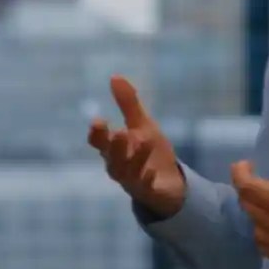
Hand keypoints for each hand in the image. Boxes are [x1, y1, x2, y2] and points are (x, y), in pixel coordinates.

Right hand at [87, 75, 185, 217]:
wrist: (171, 182)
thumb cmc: (150, 152)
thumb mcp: (142, 124)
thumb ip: (128, 103)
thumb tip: (114, 76)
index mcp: (114, 149)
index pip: (99, 142)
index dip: (97, 134)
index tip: (98, 121)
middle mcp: (119, 165)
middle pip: (110, 158)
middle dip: (113, 146)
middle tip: (119, 132)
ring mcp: (133, 181)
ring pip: (126, 173)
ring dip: (133, 158)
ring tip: (142, 141)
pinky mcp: (148, 192)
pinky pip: (144, 188)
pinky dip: (146, 180)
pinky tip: (151, 172)